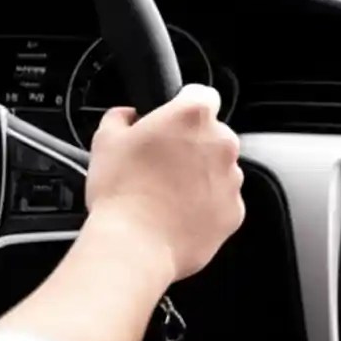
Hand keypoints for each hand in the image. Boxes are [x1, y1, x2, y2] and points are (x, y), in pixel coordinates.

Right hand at [84, 83, 244, 281]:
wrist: (134, 246)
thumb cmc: (121, 192)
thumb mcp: (106, 139)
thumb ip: (121, 116)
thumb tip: (127, 116)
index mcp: (192, 116)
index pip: (201, 94)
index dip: (183, 104)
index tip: (171, 120)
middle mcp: (220, 144)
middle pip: (211, 134)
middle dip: (191, 145)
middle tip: (160, 164)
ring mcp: (231, 180)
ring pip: (218, 169)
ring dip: (199, 176)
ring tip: (165, 193)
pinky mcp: (234, 213)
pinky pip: (222, 201)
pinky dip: (205, 206)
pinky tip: (176, 214)